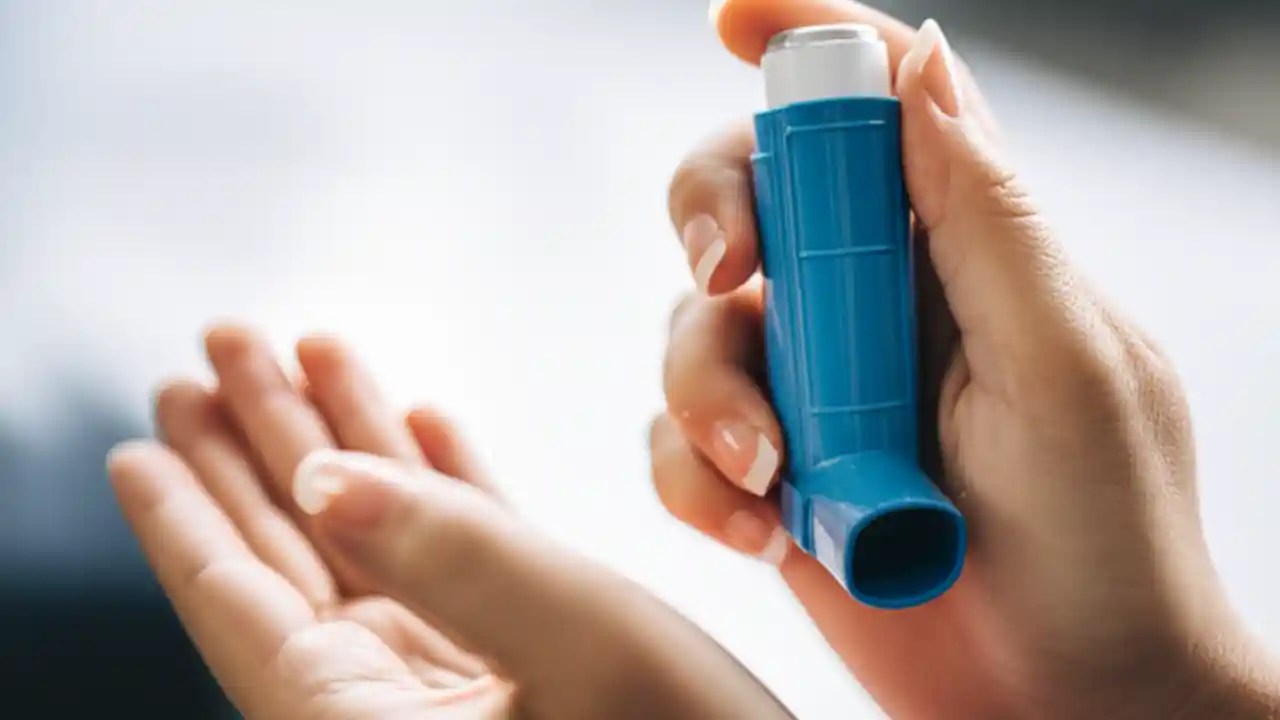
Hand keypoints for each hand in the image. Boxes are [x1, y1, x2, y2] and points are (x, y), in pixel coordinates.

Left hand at [109, 326, 792, 719]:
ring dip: (354, 451)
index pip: (243, 606)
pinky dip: (444, 497)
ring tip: (318, 354)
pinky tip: (430, 427)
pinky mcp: (527, 688)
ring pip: (379, 555)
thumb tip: (320, 484)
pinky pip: (459, 577)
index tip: (143, 429)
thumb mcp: (577, 640)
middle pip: (302, 563)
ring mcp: (466, 703)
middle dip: (266, 445)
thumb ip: (448, 552)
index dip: (186, 511)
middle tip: (224, 346)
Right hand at [652, 1, 1279, 716]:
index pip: (873, 108)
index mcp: (958, 249)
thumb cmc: (1107, 540)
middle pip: (744, 195)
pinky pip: (674, 441)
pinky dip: (694, 479)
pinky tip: (759, 529)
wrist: (1067, 702)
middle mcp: (871, 302)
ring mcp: (810, 388)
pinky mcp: (764, 473)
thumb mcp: (1066, 367)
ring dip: (707, 393)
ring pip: (689, 328)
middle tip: (728, 274)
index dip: (802, 43)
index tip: (735, 18)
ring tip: (767, 475)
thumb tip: (924, 61)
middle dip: (712, 217)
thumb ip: (989, 217)